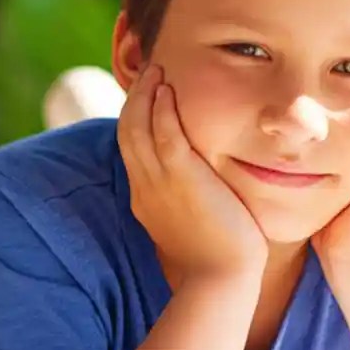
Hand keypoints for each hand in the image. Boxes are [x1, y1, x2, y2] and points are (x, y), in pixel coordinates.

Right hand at [118, 64, 267, 285]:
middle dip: (135, 99)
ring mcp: (159, 183)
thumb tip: (196, 191)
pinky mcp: (182, 179)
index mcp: (144, 198)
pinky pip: (164, 134)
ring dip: (145, 95)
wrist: (221, 279)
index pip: (131, 149)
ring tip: (157, 70)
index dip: (135, 119)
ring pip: (138, 127)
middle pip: (127, 131)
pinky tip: (169, 89)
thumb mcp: (191, 225)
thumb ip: (186, 202)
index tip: (147, 98)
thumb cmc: (216, 259)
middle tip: (149, 73)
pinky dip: (162, 108)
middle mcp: (144, 187)